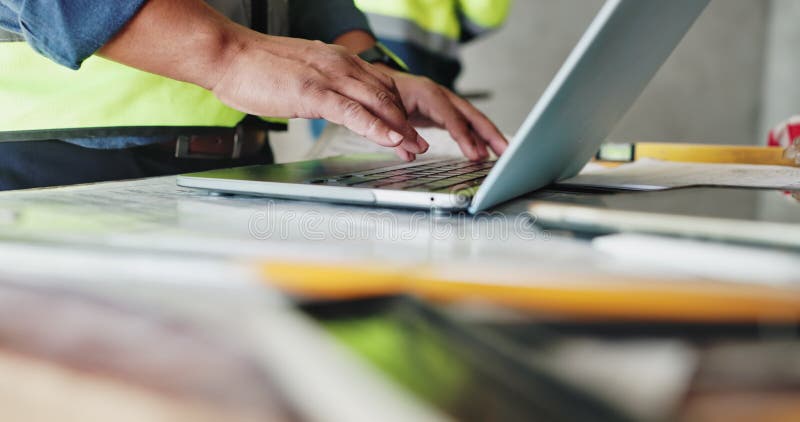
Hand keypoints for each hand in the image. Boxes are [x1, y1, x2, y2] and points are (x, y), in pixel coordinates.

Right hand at [212, 36, 428, 155]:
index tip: (407, 130)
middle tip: (419, 144)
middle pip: (386, 95)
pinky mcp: (314, 92)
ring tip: (415, 148)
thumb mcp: (301, 75)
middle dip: (406, 122)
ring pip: (377, 102)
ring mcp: (329, 77)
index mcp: (338, 60)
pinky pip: (353, 112)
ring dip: (400, 128)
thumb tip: (331, 104)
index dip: (398, 110)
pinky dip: (376, 127)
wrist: (228, 54)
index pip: (380, 85)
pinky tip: (390, 139)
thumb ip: (322, 87)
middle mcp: (340, 65)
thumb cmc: (256, 67)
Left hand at [383, 70, 508, 160]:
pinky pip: (464, 125)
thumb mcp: (387, 113)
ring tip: (502, 154)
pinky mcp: (443, 112)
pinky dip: (474, 138)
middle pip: (470, 114)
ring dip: (487, 137)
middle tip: (505, 151)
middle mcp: (440, 95)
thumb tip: (413, 153)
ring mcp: (444, 103)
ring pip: (471, 120)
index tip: (474, 154)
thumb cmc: (381, 95)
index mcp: (427, 92)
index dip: (464, 136)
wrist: (378, 82)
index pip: (450, 116)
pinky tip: (482, 152)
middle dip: (490, 133)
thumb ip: (400, 133)